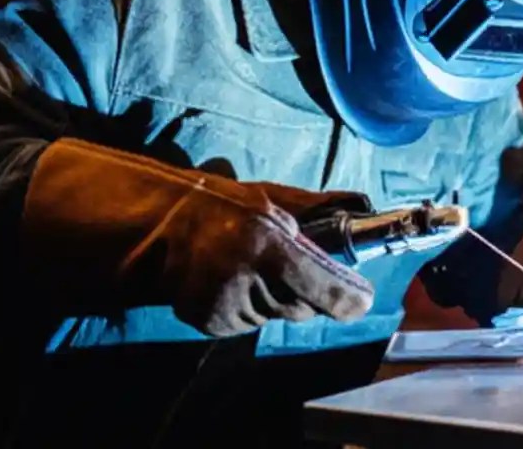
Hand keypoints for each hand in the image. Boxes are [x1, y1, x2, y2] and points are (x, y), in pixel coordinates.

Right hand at [143, 181, 375, 336]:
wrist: (160, 228)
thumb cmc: (222, 207)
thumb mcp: (271, 199)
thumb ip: (319, 209)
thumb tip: (362, 203)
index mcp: (267, 244)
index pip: (322, 287)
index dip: (348, 299)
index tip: (362, 301)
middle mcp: (247, 279)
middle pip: (303, 308)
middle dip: (307, 292)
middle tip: (288, 266)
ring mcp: (226, 305)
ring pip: (276, 316)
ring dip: (276, 298)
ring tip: (252, 269)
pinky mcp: (211, 322)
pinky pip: (249, 323)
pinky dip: (250, 307)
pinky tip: (233, 283)